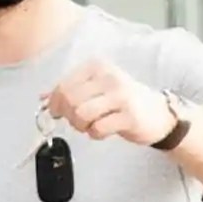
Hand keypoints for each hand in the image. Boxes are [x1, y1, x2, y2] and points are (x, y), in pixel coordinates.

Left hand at [43, 59, 175, 145]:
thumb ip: (70, 90)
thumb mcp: (97, 88)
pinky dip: (95, 134)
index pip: (63, 85)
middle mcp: (109, 77)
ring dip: (80, 126)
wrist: (159, 114)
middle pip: (70, 100)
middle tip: (76, 121)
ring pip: (81, 114)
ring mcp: (121, 96)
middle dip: (67, 116)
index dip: (54, 103)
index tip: (57, 112)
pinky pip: (97, 129)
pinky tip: (103, 131)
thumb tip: (43, 98)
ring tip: (89, 126)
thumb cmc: (124, 101)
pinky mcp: (130, 116)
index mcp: (97, 67)